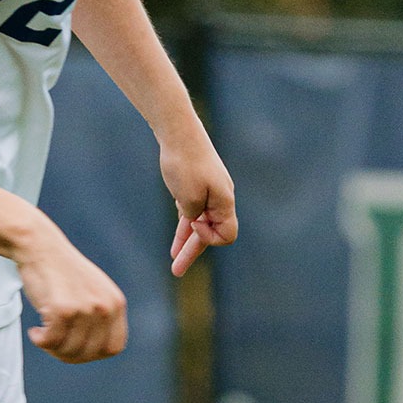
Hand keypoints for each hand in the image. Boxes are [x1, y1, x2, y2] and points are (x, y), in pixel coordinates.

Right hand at [15, 219, 126, 363]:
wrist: (40, 245)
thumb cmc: (61, 272)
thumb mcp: (92, 292)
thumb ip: (100, 318)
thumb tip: (95, 352)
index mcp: (116, 303)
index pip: (114, 347)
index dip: (93, 354)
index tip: (74, 348)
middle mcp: (105, 306)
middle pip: (90, 353)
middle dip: (68, 354)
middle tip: (52, 344)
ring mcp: (85, 308)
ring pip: (70, 349)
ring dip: (52, 348)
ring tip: (42, 335)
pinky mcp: (63, 308)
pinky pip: (52, 341)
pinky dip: (40, 341)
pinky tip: (34, 331)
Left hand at [160, 134, 236, 276]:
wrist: (178, 132)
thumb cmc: (184, 163)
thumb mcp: (187, 197)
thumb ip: (192, 215)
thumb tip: (193, 221)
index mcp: (225, 201)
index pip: (227, 235)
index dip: (209, 238)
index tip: (193, 223)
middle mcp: (220, 198)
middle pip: (212, 233)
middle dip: (193, 252)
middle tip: (176, 271)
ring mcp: (208, 192)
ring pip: (200, 224)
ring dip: (187, 243)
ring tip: (174, 262)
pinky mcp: (196, 186)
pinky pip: (192, 213)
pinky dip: (184, 227)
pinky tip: (175, 242)